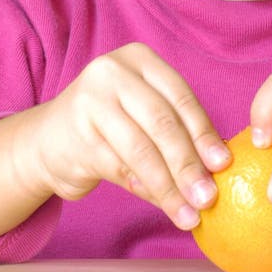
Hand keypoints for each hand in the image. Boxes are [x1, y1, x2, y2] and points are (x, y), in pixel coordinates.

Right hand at [16, 43, 230, 229]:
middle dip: (189, 164)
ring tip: (189, 213)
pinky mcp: (76, 137)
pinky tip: (162, 205)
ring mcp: (90, 102)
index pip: (180, 96)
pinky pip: (121, 170)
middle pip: (162, 122)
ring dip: (169, 187)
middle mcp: (113, 72)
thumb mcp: (144, 110)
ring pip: (142, 150)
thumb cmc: (111, 124)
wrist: (47, 140)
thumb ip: (177, 128)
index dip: (204, 132)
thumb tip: (218, 167)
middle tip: (208, 197)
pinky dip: (146, 191)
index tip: (224, 165)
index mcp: (139, 58)